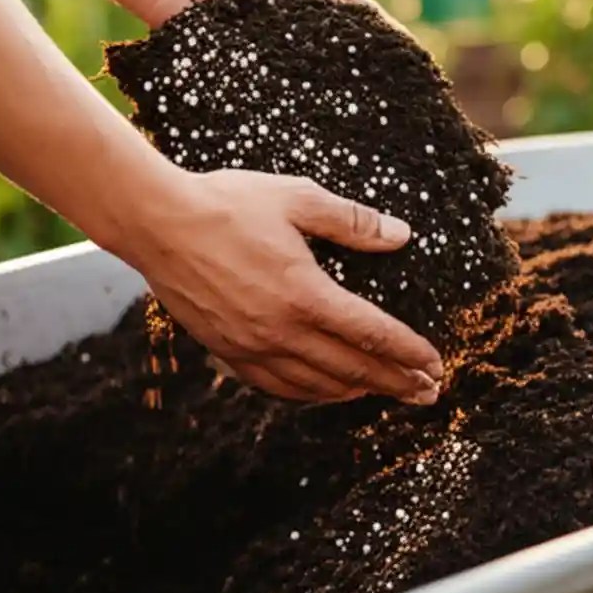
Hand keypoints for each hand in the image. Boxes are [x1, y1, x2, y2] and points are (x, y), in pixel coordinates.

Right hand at [122, 166, 442, 404]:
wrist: (157, 222)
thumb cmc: (226, 204)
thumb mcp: (297, 198)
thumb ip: (352, 221)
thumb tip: (400, 235)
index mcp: (305, 295)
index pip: (373, 334)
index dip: (409, 353)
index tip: (436, 365)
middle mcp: (281, 330)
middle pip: (353, 369)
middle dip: (396, 383)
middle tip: (428, 393)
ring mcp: (252, 347)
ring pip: (316, 385)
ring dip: (356, 392)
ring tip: (384, 392)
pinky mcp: (227, 351)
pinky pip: (277, 386)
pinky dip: (310, 393)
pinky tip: (325, 390)